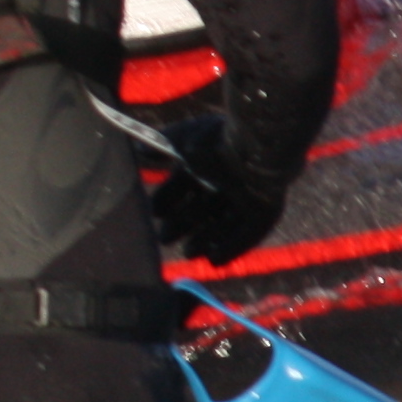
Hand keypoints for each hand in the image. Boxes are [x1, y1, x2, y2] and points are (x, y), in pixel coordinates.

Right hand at [148, 111, 289, 265]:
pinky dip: (230, 248)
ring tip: (188, 253)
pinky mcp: (264, 213)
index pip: (185, 184)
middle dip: (183, 223)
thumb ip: (161, 147)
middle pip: (202, 207)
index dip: (169, 199)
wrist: (255, 147)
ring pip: (223, 223)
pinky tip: (213, 260)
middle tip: (164, 239)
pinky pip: (246, 236)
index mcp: (209, 162)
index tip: (155, 213)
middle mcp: (227, 181)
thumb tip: (138, 148)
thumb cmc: (216, 141)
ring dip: (205, 239)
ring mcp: (247, 198)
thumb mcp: (182, 141)